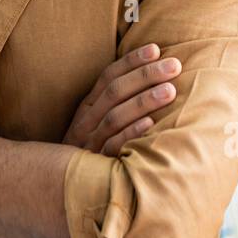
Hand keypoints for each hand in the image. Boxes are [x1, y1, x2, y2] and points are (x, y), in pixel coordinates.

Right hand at [62, 44, 180, 154]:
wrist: (63, 189)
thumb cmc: (90, 151)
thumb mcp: (95, 125)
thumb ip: (115, 104)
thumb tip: (150, 78)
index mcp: (87, 107)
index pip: (108, 77)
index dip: (131, 62)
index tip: (156, 48)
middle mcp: (86, 122)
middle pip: (114, 92)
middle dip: (145, 75)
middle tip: (174, 66)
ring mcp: (90, 143)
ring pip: (115, 116)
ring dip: (143, 101)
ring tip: (170, 90)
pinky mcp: (97, 164)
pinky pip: (114, 146)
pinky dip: (132, 133)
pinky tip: (152, 124)